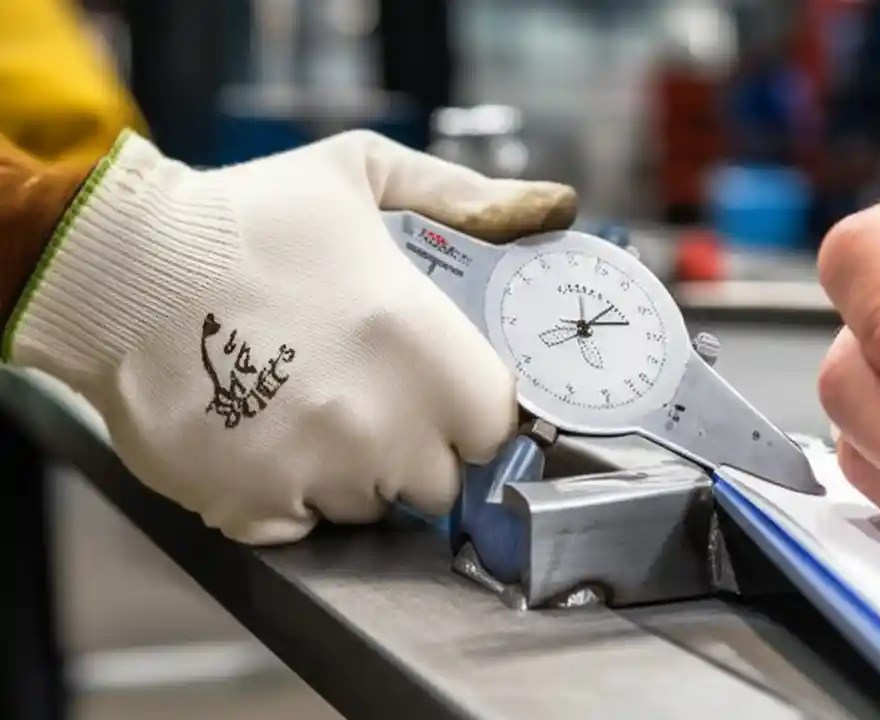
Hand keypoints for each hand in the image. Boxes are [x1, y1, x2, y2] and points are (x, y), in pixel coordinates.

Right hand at [6, 129, 575, 543]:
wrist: (120, 266)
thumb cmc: (247, 217)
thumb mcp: (363, 174)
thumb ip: (465, 196)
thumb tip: (554, 204)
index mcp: (427, 350)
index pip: (497, 427)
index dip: (472, 413)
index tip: (443, 395)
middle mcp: (385, 423)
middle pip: (438, 480)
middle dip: (417, 449)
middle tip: (372, 400)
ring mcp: (320, 471)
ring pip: (371, 508)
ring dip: (354, 474)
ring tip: (309, 412)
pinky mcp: (255, 505)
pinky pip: (303, 528)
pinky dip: (290, 498)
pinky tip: (265, 440)